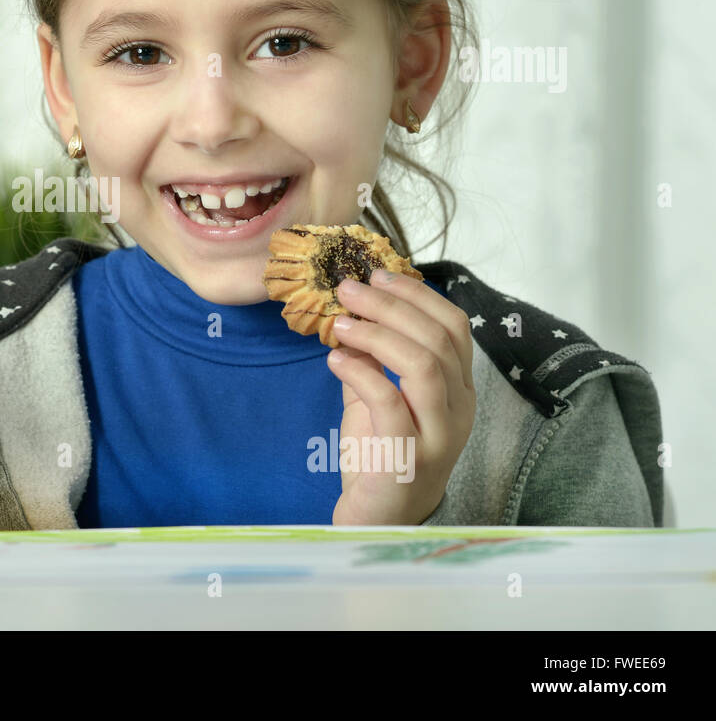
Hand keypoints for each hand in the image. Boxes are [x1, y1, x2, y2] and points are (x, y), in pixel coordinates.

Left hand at [324, 269, 475, 524]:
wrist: (379, 520)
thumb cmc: (382, 454)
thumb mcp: (377, 398)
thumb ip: (372, 359)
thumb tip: (350, 312)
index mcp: (458, 389)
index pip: (453, 327)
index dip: (416, 294)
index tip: (378, 274)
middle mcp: (458, 409)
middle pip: (438, 339)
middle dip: (391, 305)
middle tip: (349, 288)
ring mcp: (439, 435)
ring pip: (425, 366)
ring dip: (379, 334)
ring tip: (341, 321)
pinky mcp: (410, 458)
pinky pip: (391, 405)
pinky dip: (362, 373)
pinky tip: (335, 359)